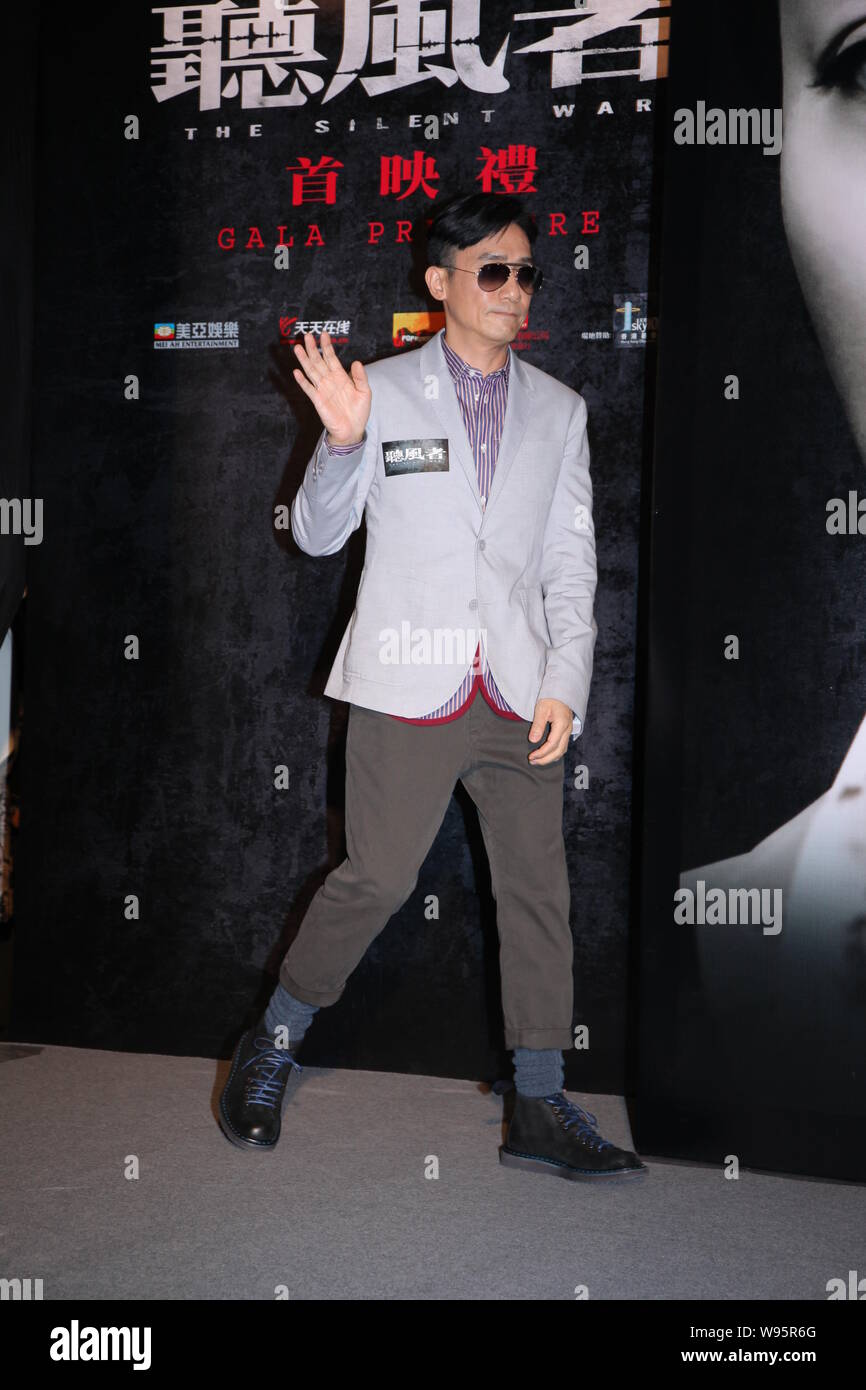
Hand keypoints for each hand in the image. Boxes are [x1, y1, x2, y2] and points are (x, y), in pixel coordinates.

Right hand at [292, 330, 370, 444]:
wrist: (352, 430)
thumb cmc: (359, 412)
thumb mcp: (365, 392)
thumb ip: (361, 377)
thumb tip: (356, 362)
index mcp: (341, 377)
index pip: (331, 358)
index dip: (327, 347)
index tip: (323, 334)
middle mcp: (330, 381)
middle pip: (319, 361)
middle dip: (312, 348)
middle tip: (307, 335)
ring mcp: (322, 390)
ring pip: (311, 371)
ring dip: (304, 360)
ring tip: (298, 348)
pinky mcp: (318, 400)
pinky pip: (308, 389)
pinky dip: (302, 381)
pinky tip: (297, 372)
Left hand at [527, 698, 572, 764]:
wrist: (560, 692)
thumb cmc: (550, 699)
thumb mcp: (541, 709)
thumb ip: (538, 725)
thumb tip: (533, 740)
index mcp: (562, 724)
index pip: (552, 744)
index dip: (542, 753)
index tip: (531, 756)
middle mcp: (567, 730)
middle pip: (559, 751)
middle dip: (545, 759)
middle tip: (532, 761)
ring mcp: (568, 731)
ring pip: (562, 751)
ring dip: (550, 758)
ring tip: (537, 760)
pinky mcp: (566, 732)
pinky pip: (562, 747)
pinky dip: (554, 754)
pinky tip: (546, 755)